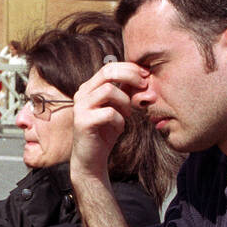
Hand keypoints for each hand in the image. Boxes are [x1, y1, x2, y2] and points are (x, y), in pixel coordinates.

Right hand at [70, 62, 144, 181]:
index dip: (130, 68)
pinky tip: (119, 127)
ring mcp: (80, 107)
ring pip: (109, 91)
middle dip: (131, 76)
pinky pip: (109, 113)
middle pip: (107, 72)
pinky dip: (120, 120)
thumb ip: (124, 92)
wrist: (91, 159)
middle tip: (144, 86)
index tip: (146, 76)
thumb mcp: (117, 108)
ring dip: (125, 101)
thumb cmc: (105, 132)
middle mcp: (81, 94)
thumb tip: (142, 76)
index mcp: (89, 88)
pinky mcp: (82, 122)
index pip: (109, 67)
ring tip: (128, 113)